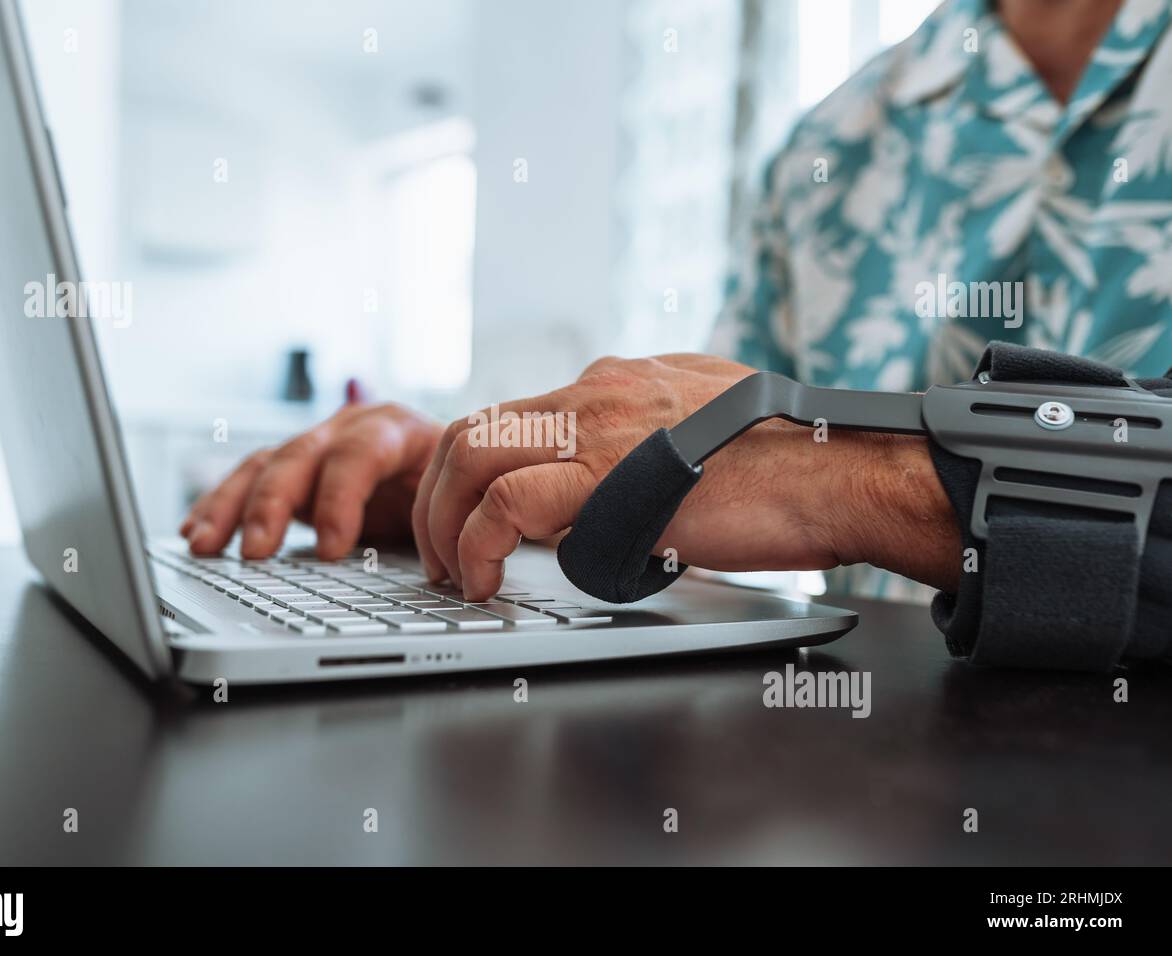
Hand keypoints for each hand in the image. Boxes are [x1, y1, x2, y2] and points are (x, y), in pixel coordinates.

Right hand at [181, 402, 442, 559]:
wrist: (452, 472)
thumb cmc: (457, 489)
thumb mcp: (459, 499)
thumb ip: (442, 523)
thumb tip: (434, 570)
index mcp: (396, 429)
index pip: (359, 454)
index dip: (341, 499)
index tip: (331, 550)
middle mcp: (349, 427)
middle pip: (300, 456)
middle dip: (272, 506)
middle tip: (257, 554)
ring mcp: (317, 446)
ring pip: (264, 467)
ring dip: (230, 507)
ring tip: (204, 546)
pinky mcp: (294, 471)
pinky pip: (249, 482)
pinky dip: (221, 509)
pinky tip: (196, 535)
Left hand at [412, 353, 960, 600]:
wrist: (839, 470)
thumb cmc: (791, 464)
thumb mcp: (704, 430)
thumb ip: (646, 447)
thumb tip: (607, 497)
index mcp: (618, 381)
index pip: (514, 413)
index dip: (473, 472)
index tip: (468, 520)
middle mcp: (597, 388)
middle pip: (473, 427)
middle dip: (437, 494)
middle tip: (441, 551)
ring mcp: (597, 424)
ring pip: (470, 452)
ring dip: (444, 520)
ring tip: (455, 573)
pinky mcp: (605, 474)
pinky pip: (506, 504)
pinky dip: (479, 545)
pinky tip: (488, 580)